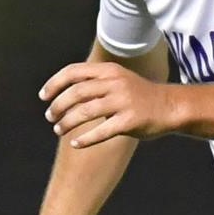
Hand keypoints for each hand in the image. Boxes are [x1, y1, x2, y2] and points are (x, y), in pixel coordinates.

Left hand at [40, 61, 179, 148]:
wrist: (170, 106)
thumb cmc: (138, 95)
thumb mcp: (118, 79)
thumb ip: (95, 82)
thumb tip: (63, 93)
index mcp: (109, 71)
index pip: (73, 72)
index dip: (54, 83)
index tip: (43, 96)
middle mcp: (115, 83)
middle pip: (76, 93)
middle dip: (58, 105)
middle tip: (49, 116)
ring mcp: (123, 102)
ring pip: (85, 112)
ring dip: (67, 122)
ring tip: (58, 129)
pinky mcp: (130, 121)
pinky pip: (102, 131)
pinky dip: (85, 139)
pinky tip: (75, 143)